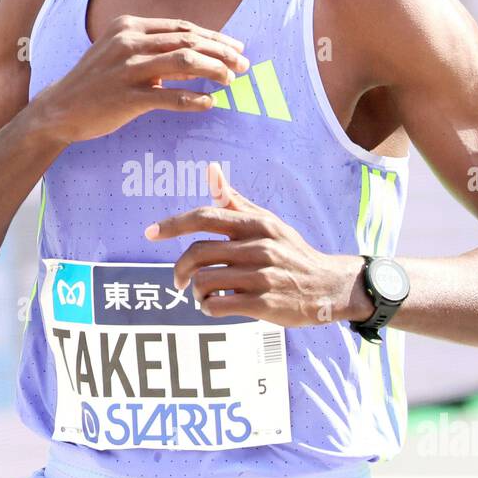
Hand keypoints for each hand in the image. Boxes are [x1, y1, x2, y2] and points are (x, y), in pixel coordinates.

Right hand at [34, 15, 249, 144]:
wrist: (60, 108)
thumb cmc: (95, 82)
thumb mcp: (121, 55)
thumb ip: (155, 52)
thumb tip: (197, 60)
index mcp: (129, 26)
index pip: (182, 28)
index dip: (214, 37)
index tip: (235, 47)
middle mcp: (129, 42)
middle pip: (188, 41)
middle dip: (222, 52)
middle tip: (244, 65)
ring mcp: (127, 69)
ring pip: (185, 62)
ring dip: (214, 71)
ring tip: (230, 81)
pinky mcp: (127, 97)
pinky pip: (169, 97)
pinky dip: (193, 100)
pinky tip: (208, 104)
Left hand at [143, 161, 370, 326]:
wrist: (329, 286)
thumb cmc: (290, 252)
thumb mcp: (267, 222)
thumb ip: (234, 201)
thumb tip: (211, 170)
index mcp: (255, 224)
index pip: (205, 217)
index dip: (172, 224)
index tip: (149, 233)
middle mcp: (258, 246)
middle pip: (197, 254)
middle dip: (179, 270)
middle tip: (178, 282)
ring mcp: (262, 275)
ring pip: (205, 282)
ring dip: (195, 292)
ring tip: (203, 296)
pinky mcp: (265, 303)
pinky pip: (220, 305)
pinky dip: (209, 308)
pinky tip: (215, 307)